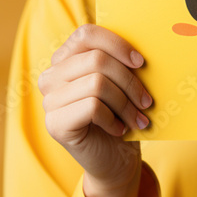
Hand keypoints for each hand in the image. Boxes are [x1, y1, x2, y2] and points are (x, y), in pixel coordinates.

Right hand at [37, 24, 151, 193]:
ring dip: (126, 103)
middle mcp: (51, 77)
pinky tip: (119, 130)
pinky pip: (92, 107)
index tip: (141, 63)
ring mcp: (49, 101)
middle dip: (129, 80)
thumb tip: (139, 52)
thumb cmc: (120, 119)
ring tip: (138, 118)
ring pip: (97, 83)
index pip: (86, 34)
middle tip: (146, 101)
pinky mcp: (55, 124)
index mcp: (65, 60)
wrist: (114, 162)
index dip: (117, 44)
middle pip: (96, 59)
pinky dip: (113, 119)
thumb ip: (120, 64)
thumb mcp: (121, 86)